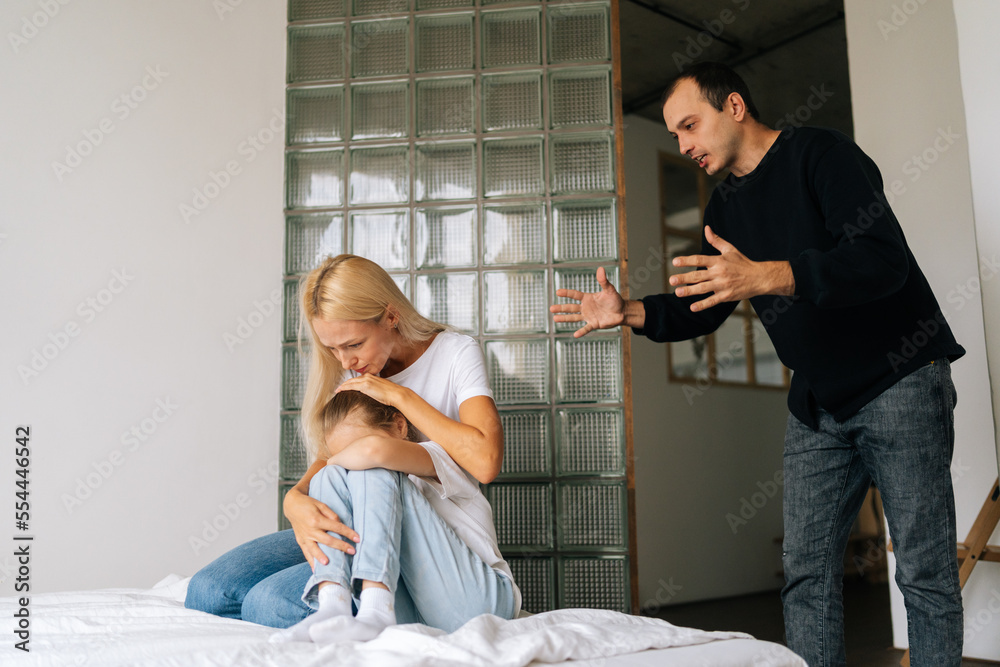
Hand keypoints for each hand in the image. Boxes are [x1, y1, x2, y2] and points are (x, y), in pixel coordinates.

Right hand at [283, 486, 358, 568]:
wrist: (292, 505)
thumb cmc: (308, 504)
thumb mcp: (321, 505)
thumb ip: (331, 515)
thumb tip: (340, 524)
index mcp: (316, 519)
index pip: (336, 527)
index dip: (348, 533)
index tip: (357, 538)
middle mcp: (310, 530)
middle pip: (328, 540)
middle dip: (341, 546)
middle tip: (352, 551)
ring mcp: (304, 537)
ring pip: (315, 549)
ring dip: (322, 557)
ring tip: (329, 564)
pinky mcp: (300, 541)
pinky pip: (306, 552)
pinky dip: (310, 561)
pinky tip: (315, 569)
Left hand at [335, 373, 405, 406]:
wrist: (396, 394)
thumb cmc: (391, 394)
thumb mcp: (381, 390)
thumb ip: (374, 389)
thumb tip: (371, 394)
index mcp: (372, 377)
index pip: (358, 379)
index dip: (351, 382)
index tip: (346, 386)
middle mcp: (368, 376)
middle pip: (353, 379)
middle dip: (345, 384)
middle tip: (339, 388)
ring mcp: (366, 380)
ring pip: (350, 382)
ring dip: (343, 386)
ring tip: (338, 390)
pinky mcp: (365, 386)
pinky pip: (351, 386)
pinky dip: (344, 387)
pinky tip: (340, 390)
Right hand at [550, 267, 627, 337]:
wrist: (622, 312)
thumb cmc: (615, 300)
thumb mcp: (609, 290)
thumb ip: (604, 281)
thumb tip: (601, 269)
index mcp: (587, 298)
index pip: (575, 295)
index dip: (567, 293)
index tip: (558, 292)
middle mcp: (585, 307)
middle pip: (571, 307)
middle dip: (561, 308)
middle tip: (551, 308)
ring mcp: (588, 316)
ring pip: (574, 318)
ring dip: (565, 318)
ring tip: (555, 319)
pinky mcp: (594, 324)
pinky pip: (586, 328)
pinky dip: (581, 332)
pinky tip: (575, 335)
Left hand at [670, 225, 794, 311]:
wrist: (759, 277)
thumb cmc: (743, 263)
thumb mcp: (730, 249)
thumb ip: (716, 240)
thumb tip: (706, 229)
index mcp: (719, 261)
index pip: (699, 259)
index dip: (686, 260)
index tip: (675, 262)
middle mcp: (719, 273)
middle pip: (698, 275)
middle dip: (684, 278)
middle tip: (671, 280)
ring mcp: (723, 285)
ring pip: (703, 288)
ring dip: (689, 291)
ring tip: (677, 292)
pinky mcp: (727, 296)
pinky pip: (712, 301)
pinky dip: (703, 305)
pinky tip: (692, 307)